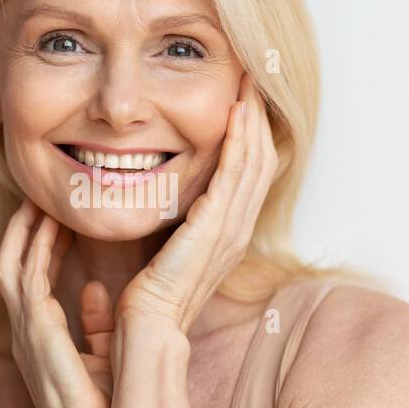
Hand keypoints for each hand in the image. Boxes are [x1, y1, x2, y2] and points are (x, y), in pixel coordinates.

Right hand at [0, 199, 115, 407]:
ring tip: (40, 199)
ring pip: (12, 262)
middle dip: (22, 230)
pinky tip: (54, 224)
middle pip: (9, 264)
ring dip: (25, 230)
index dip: (39, 247)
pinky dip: (39, 245)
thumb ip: (94, 323)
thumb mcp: (99, 356)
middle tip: (40, 197)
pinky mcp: (36, 326)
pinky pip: (29, 273)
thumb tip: (94, 289)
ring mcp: (25, 327)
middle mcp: (25, 329)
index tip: (57, 219)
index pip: (30, 281)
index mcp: (38, 338)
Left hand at [116, 75, 278, 334]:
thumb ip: (167, 228)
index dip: (250, 136)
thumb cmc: (146, 300)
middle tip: (252, 79)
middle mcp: (236, 229)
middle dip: (259, 118)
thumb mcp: (162, 254)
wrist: (147, 328)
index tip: (241, 100)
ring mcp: (231, 228)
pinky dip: (240, 138)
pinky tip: (236, 111)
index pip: (249, 174)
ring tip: (249, 83)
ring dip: (254, 119)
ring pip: (256, 161)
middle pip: (263, 161)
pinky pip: (236, 172)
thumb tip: (153, 203)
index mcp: (226, 234)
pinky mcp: (216, 227)